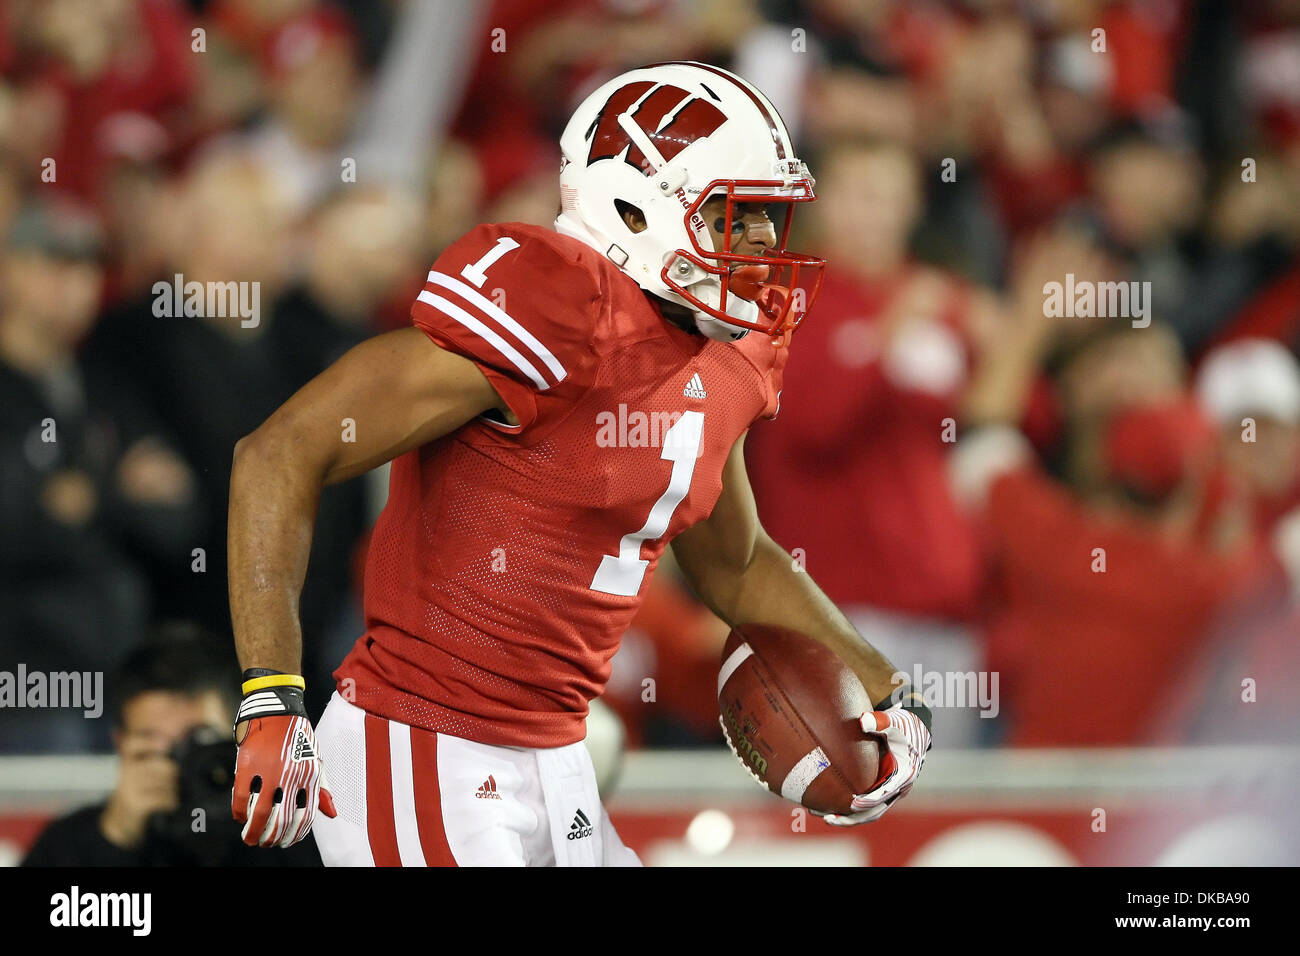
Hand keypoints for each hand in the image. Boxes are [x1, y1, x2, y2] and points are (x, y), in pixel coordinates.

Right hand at [101, 733, 179, 847]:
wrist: (117, 825)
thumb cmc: (135, 795)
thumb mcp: (136, 775)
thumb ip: (150, 761)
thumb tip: (171, 746)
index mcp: (126, 762)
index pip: (131, 744)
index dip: (148, 740)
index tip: (165, 743)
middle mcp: (125, 773)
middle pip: (162, 765)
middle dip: (174, 774)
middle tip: (173, 783)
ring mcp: (129, 789)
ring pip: (166, 782)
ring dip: (174, 790)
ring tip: (169, 795)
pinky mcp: (135, 804)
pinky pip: (164, 798)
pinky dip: (171, 803)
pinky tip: (169, 805)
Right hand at [231, 686, 335, 847]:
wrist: (277, 708)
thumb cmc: (298, 737)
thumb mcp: (315, 760)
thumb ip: (322, 789)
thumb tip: (332, 814)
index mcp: (309, 776)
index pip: (305, 816)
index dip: (295, 834)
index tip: (286, 843)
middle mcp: (291, 777)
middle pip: (281, 820)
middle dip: (272, 838)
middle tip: (265, 844)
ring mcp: (268, 772)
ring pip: (260, 814)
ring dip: (254, 832)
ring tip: (250, 839)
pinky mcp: (248, 766)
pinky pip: (241, 798)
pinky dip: (239, 813)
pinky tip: (240, 818)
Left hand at [822, 704, 930, 826]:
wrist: (911, 730)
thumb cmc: (902, 726)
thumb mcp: (894, 722)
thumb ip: (880, 721)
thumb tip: (863, 721)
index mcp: (903, 776)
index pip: (884, 793)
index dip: (868, 800)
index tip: (852, 804)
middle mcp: (896, 789)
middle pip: (873, 811)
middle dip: (852, 817)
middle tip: (828, 818)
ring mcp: (887, 791)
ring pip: (867, 812)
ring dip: (847, 816)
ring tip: (823, 816)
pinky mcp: (879, 790)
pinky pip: (863, 804)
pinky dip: (848, 808)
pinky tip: (827, 806)